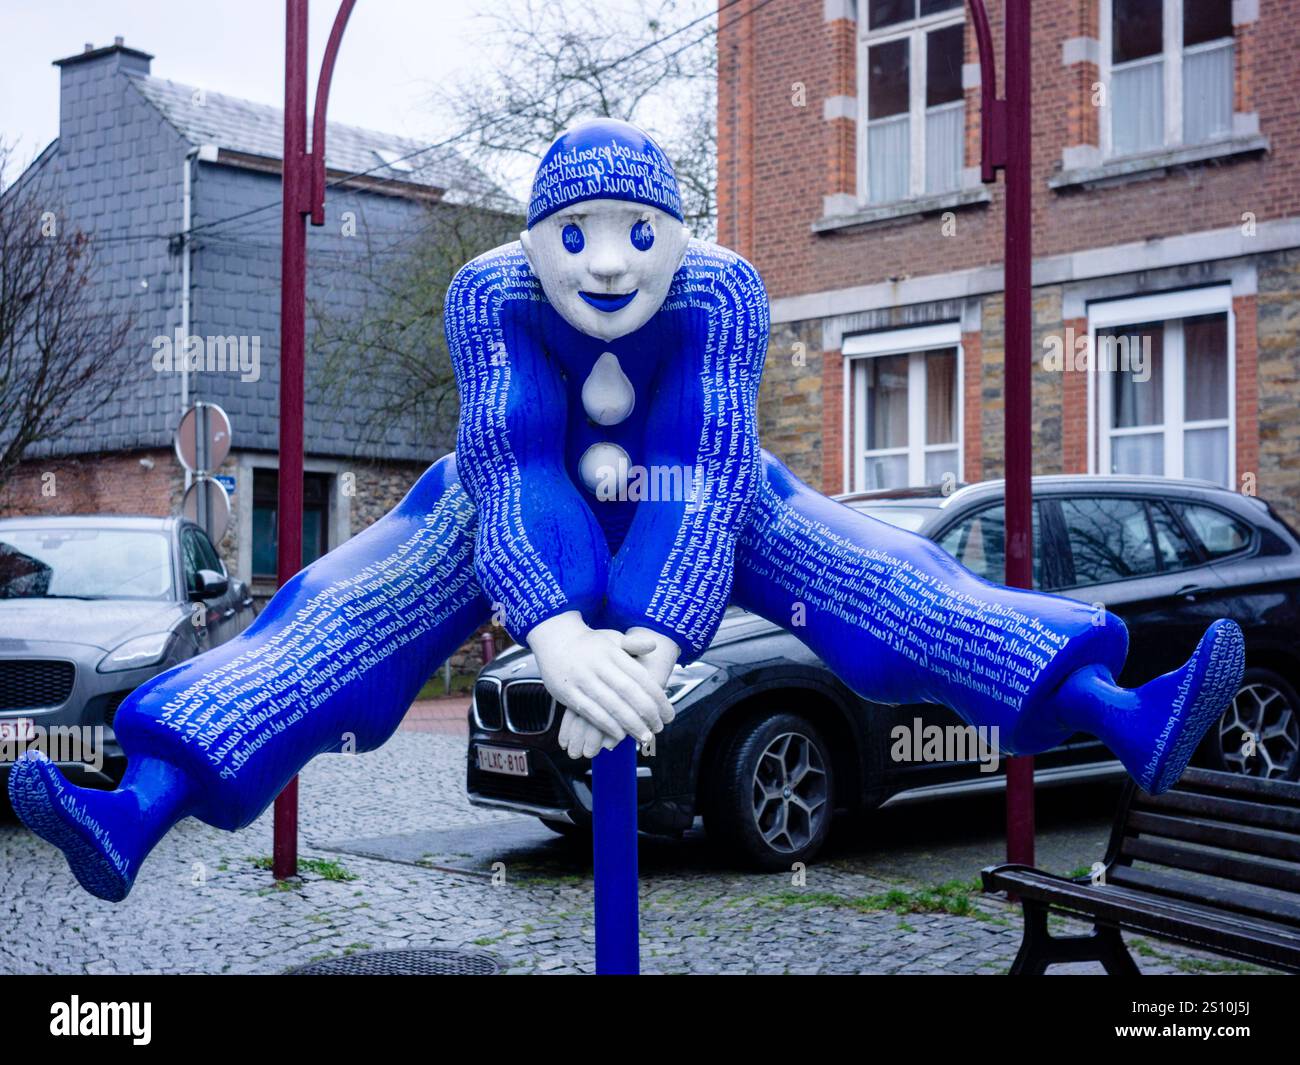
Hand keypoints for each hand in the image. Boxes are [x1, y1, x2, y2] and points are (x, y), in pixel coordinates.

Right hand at [526, 611, 672, 752]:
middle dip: (646, 712)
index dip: (656, 696)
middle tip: (659, 727)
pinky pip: (590, 712)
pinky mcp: (567, 693)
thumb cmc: (588, 643)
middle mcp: (598, 665)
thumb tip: (653, 645)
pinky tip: (619, 735)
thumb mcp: (611, 637)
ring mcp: (581, 679)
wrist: (554, 639)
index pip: (639, 676)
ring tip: (643, 735)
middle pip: (627, 691)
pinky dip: (606, 725)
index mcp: (612, 652)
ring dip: (629, 723)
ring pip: (610, 704)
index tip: (667, 712)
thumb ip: (633, 643)